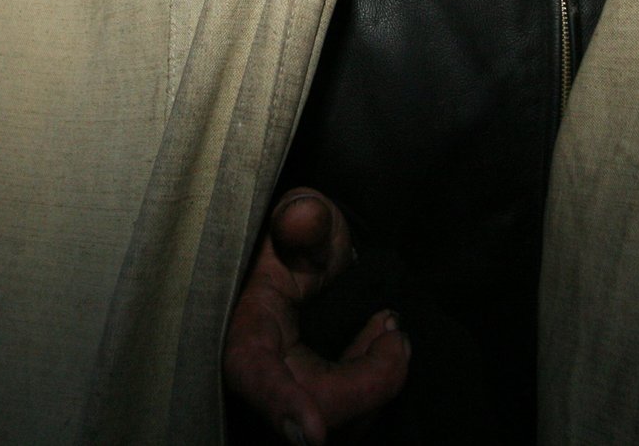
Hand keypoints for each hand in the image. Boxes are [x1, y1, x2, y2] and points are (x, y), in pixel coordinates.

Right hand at [222, 188, 410, 444]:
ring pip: (346, 417)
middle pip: (320, 406)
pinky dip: (378, 383)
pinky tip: (382, 344)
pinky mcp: (318, 408)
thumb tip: (303, 217)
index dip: (280, 403)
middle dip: (373, 376)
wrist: (307, 265)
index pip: (254, 372)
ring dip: (379, 376)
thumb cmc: (301, 241)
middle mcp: (264, 378)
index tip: (313, 433)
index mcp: (244, 332)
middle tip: (394, 326)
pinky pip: (356, 415)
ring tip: (387, 326)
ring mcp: (291, 398)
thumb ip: (303, 214)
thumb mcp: (302, 215)